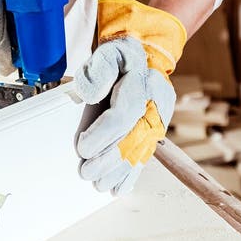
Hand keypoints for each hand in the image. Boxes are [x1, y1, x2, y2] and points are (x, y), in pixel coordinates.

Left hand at [73, 0, 186, 195]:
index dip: (102, 134)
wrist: (144, 56)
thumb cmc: (121, 55)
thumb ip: (97, 70)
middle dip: (108, 159)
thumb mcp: (108, 52)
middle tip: (86, 172)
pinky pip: (145, 156)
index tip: (82, 146)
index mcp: (143, 85)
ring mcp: (158, 121)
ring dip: (118, 172)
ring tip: (98, 184)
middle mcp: (155, 106)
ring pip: (140, 152)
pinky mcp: (155, 132)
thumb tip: (89, 94)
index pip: (123, 115)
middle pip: (133, 139)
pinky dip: (131, 174)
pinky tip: (119, 188)